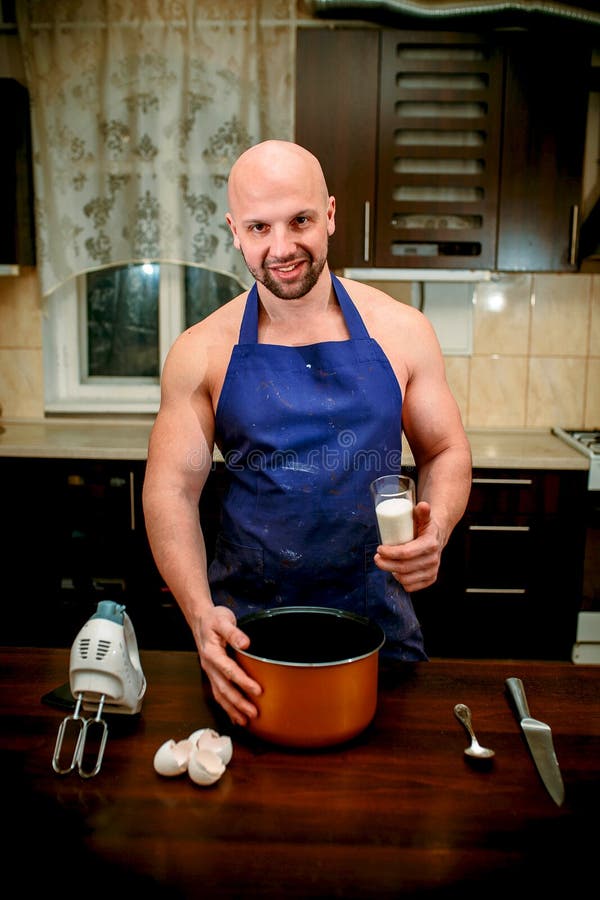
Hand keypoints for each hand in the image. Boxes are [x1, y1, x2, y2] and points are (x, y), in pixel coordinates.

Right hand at [196, 605, 261, 725]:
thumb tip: (246, 643)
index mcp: (212, 653)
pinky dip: (226, 706)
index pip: (230, 671)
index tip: (257, 691)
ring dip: (232, 709)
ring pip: (220, 694)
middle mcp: (209, 666)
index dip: (243, 682)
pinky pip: (218, 692)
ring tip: (245, 721)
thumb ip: (234, 632)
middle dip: (239, 703)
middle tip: (254, 713)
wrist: (199, 618)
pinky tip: (235, 715)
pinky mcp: (213, 673)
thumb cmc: (213, 619)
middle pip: (224, 688)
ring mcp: (210, 671)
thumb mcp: (223, 620)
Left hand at [374, 501, 441, 591]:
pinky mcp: (430, 579)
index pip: (406, 553)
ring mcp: (432, 571)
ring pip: (406, 579)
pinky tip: (396, 574)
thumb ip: (423, 511)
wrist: (438, 537)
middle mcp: (433, 560)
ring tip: (385, 564)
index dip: (390, 553)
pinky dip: (402, 582)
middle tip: (376, 558)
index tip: (379, 549)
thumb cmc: (426, 526)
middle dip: (386, 564)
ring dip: (392, 572)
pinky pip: (412, 586)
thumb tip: (423, 505)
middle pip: (403, 567)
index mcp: (430, 544)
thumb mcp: (424, 518)